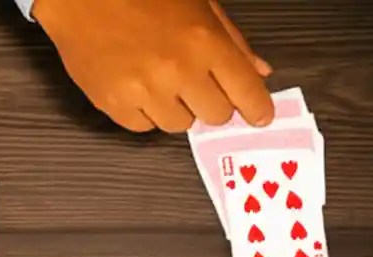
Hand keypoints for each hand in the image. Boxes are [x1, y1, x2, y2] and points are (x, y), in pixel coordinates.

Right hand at [33, 0, 273, 132]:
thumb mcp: (198, 3)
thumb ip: (232, 40)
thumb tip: (258, 71)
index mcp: (204, 41)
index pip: (245, 91)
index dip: (257, 108)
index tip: (259, 115)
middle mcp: (177, 71)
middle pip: (216, 115)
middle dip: (214, 103)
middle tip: (201, 86)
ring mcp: (143, 91)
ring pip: (180, 126)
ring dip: (178, 109)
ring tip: (163, 82)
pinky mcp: (113, 104)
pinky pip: (144, 128)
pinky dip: (147, 113)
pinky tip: (139, 88)